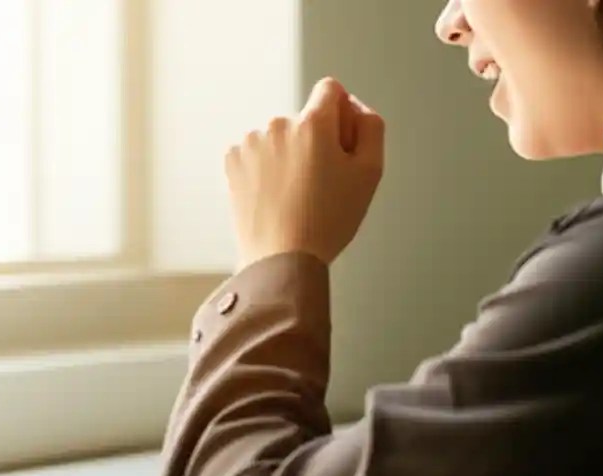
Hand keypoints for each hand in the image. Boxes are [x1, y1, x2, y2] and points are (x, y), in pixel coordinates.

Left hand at [225, 77, 385, 267]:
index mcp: (313, 123)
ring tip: (296, 196)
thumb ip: (370, 125)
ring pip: (280, 139)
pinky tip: (274, 197)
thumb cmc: (328, 220)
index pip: (331, 90)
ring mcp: (251, 143)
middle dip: (315, 142)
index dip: (342, 116)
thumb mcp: (370, 171)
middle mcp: (278, 125)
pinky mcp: (232, 162)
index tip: (341, 146)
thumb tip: (353, 105)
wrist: (281, 259)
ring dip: (289, 156)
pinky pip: (257, 155)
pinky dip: (265, 170)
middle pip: (304, 119)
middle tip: (321, 185)